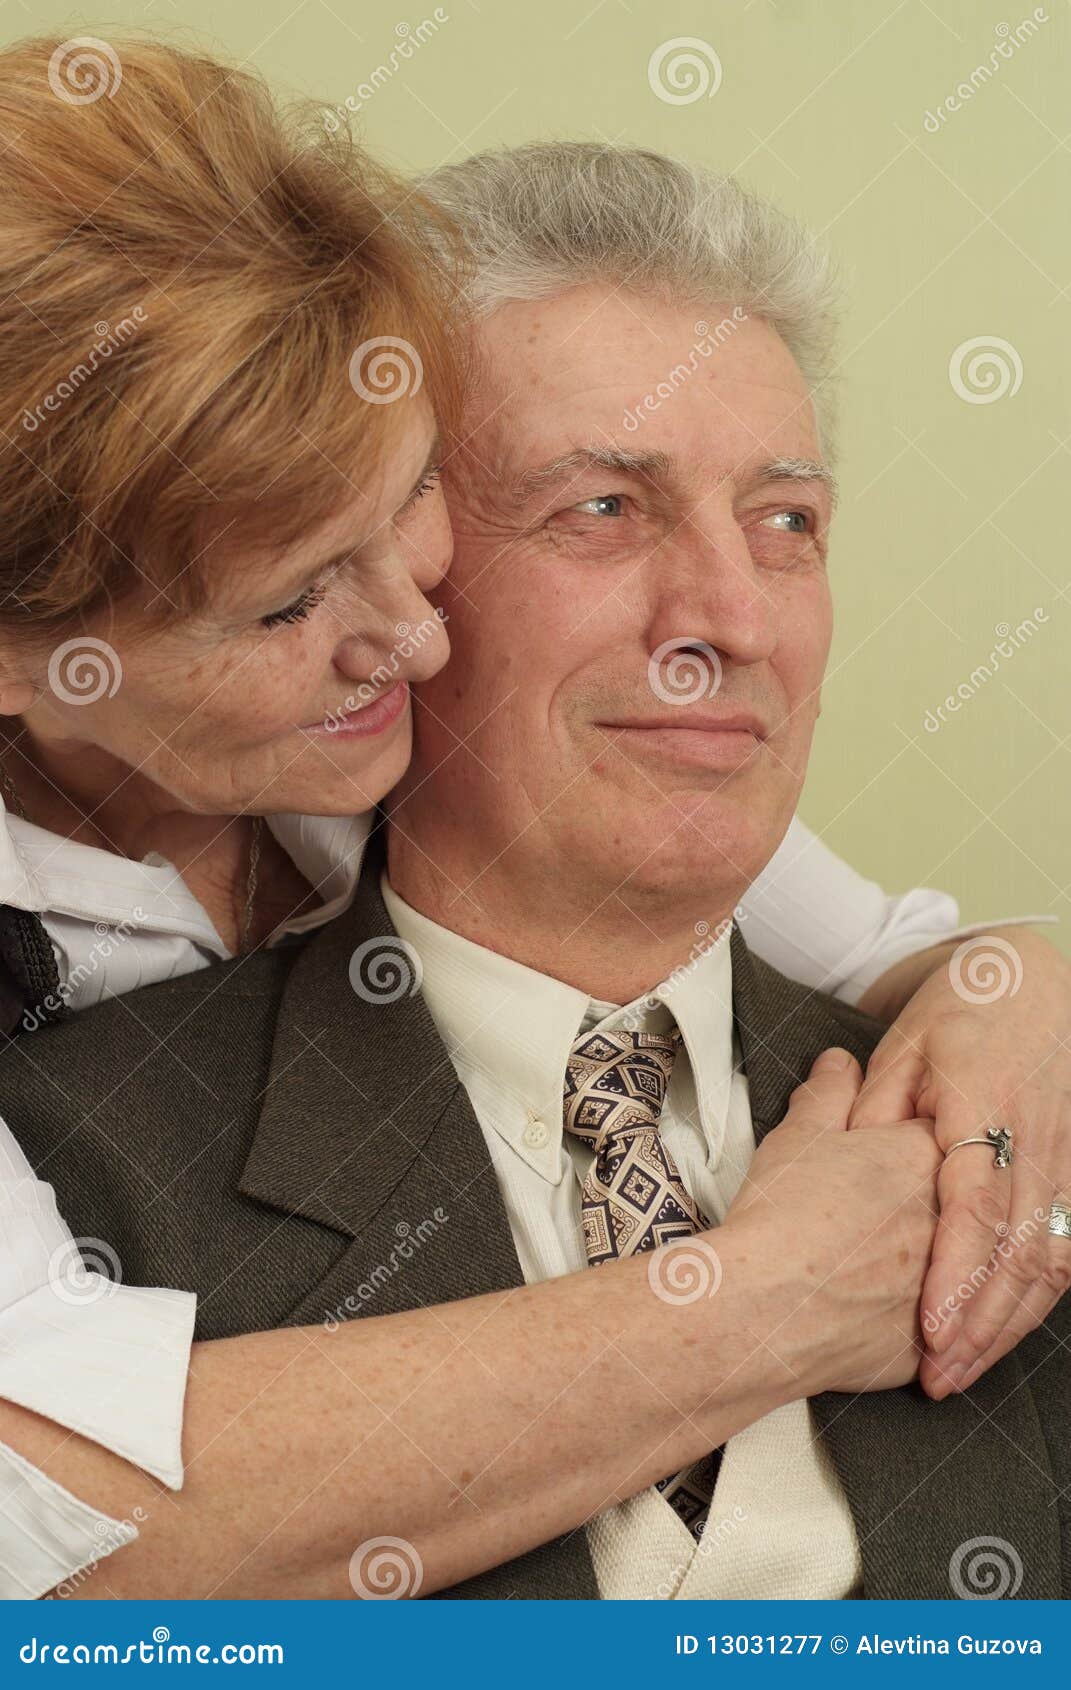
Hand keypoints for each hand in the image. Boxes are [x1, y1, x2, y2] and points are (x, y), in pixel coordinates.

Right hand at [725, 1047, 940, 1396]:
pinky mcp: (929, 1343)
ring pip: (938, 1267)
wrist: (765, 1308)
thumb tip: (841, 1063)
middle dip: (908, 1205)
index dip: (894, 1147)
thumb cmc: (782, 1215)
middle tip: (856, 1213)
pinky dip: (898, 1318)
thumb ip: (829, 1092)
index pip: (932, 1137)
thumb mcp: (800, 1134)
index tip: (867, 1161)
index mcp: (924, 1158)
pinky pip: (924, 1325)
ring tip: (852, 1265)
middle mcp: (950, 1220)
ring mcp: (947, 1286)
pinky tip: (859, 1312)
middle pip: (942, 1202)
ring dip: (907, 1264)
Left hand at [849, 928, 1070, 1399]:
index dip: (955, 1273)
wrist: (1032, 982)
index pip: (975, 1205)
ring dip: (1007, 1322)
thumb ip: (870, 1104)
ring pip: (1049, 1259)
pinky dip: (1036, 1298)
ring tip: (960, 1369)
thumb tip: (838, 1159)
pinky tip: (1001, 1333)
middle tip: (938, 1375)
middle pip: (1018, 1250)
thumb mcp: (902, 1046)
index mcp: (984, 1105)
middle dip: (981, 1322)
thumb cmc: (960, 1012)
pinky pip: (1066, 1248)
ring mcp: (1064, 1157)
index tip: (929, 1327)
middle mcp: (1034, 1138)